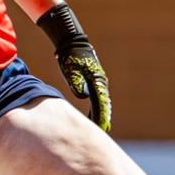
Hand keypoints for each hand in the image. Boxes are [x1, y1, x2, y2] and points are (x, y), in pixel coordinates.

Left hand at [36, 3, 111, 132]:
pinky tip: (93, 117)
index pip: (100, 102)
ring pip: (102, 102)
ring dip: (101, 114)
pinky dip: (97, 108)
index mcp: (97, 80)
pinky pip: (97, 98)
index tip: (101, 126)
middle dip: (103, 117)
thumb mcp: (72, 69)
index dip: (100, 115)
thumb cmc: (70, 57)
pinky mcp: (94, 81)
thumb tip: (84, 95)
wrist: (72, 44)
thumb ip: (77, 82)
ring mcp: (98, 81)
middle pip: (104, 104)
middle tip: (103, 131)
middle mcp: (100, 82)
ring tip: (100, 128)